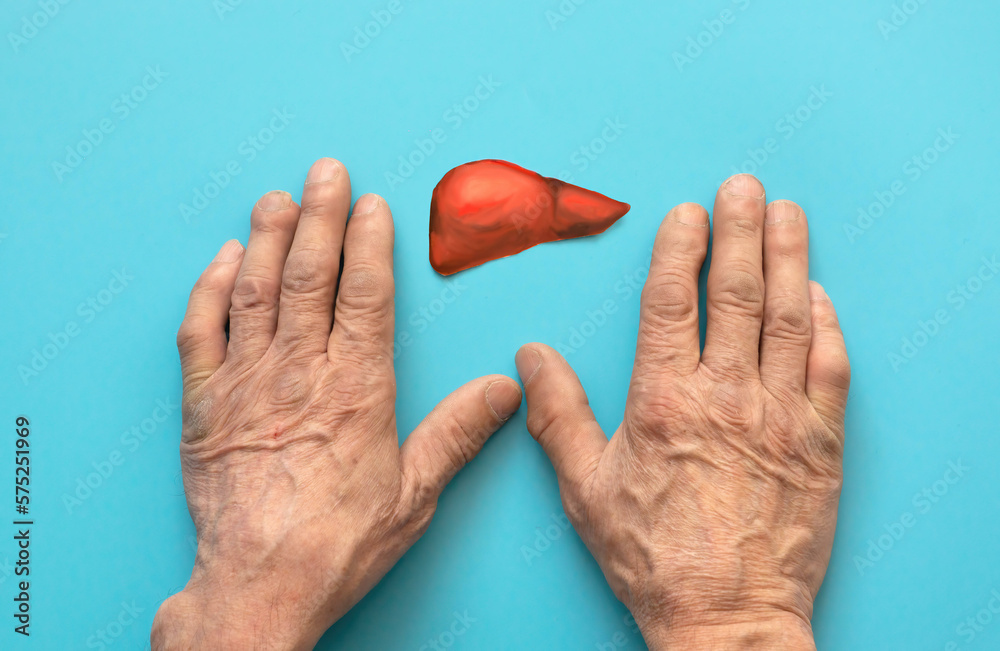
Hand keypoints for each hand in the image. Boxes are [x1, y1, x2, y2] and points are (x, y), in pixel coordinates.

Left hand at [151, 158, 522, 649]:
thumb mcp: (416, 492)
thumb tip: (507, 387)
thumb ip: (459, 432)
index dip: (369, 242)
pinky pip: (200, 332)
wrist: (260, 584)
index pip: (365, 294)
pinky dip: (208, 291)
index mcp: (357, 388)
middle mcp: (301, 372)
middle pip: (309, 275)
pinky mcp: (205, 404)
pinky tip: (221, 261)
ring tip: (275, 197)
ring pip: (254, 291)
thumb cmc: (339, 542)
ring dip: (264, 237)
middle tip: (324, 171)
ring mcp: (247, 383)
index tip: (372, 204)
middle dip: (318, 216)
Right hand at [517, 175, 849, 649]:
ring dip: (789, 258)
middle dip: (739, 231)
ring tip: (785, 213)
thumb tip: (531, 356)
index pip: (672, 305)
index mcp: (664, 403)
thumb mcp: (585, 489)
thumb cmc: (653, 557)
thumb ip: (557, 415)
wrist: (727, 618)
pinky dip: (826, 326)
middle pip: (736, 295)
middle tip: (742, 186)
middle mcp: (726, 398)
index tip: (684, 214)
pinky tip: (818, 295)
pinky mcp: (819, 443)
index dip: (679, 251)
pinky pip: (830, 369)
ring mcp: (780, 418)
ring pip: (788, 318)